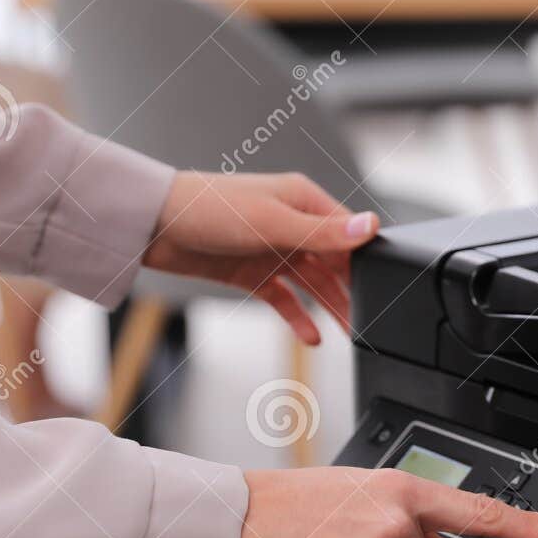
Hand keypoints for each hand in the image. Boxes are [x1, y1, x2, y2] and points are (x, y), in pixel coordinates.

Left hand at [144, 171, 377, 344]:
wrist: (152, 226)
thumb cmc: (207, 208)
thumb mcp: (271, 223)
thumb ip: (322, 233)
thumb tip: (370, 226)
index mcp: (302, 200)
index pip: (347, 232)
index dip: (365, 260)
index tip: (385, 286)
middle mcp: (291, 223)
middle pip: (333, 261)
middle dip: (352, 289)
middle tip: (371, 319)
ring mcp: (271, 249)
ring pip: (311, 282)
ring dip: (329, 306)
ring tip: (349, 334)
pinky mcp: (251, 272)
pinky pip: (283, 297)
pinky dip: (297, 316)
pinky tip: (311, 336)